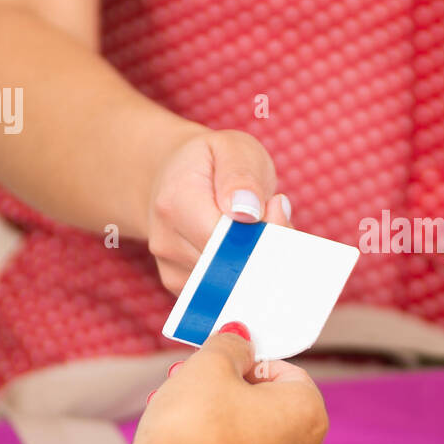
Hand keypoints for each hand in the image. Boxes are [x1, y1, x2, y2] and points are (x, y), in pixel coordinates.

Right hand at [125, 324, 326, 443]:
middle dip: (227, 399)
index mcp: (307, 415)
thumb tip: (240, 341)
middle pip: (267, 414)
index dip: (247, 364)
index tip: (217, 367)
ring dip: (216, 433)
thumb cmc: (193, 433)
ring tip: (174, 425)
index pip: (286, 373)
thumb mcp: (208, 366)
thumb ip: (230, 346)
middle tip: (188, 391)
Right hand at [147, 130, 293, 293]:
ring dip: (257, 263)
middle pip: (229, 265)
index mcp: (175, 202)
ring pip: (231, 284)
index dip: (261, 233)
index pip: (225, 238)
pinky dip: (244, 276)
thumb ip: (241, 176)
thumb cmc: (210, 162)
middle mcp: (166, 242)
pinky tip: (245, 249)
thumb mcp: (231, 149)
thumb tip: (249, 212)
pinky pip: (224, 293)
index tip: (277, 210)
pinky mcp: (183, 288)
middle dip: (263, 249)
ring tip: (257, 230)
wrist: (171, 178)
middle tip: (275, 219)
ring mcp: (172, 269)